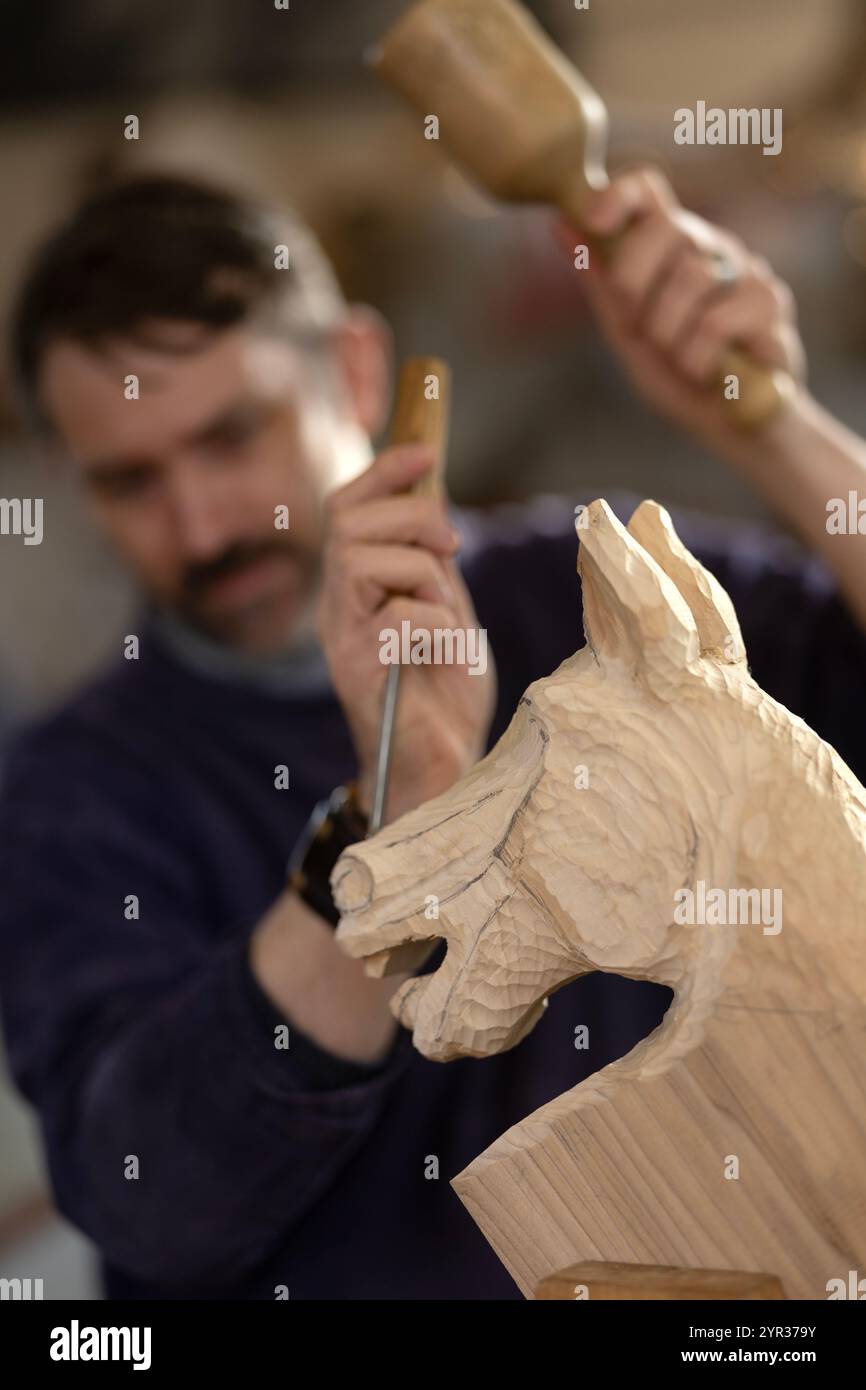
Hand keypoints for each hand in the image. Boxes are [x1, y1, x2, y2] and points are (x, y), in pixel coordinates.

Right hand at [317, 444, 496, 823]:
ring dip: (420, 572)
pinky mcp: (359, 673)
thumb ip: (432, 562)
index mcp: (353, 588)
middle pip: (347, 523)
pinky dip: (438, 623)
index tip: (425, 455)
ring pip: (360, 560)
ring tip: (447, 608)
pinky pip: (397, 616)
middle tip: (453, 548)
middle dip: (411, 517)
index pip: (344, 507)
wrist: (445, 768)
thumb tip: (432, 496)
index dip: (381, 472)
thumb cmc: (445, 694)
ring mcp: (342, 641)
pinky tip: (448, 648)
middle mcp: (336, 609)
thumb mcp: (447, 609)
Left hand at [558, 168, 806, 446]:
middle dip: (635, 282)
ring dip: (668, 334)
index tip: (594, 220)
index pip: (649, 191)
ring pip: (692, 278)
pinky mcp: (770, 303)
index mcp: (671, 247)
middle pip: (668, 227)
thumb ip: (601, 283)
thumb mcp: (626, 332)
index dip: (619, 195)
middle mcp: (710, 247)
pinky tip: (706, 372)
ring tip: (678, 359)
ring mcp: (745, 270)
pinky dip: (697, 358)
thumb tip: (560, 225)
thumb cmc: (677, 373)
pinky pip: (717, 321)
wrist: (727, 423)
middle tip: (638, 327)